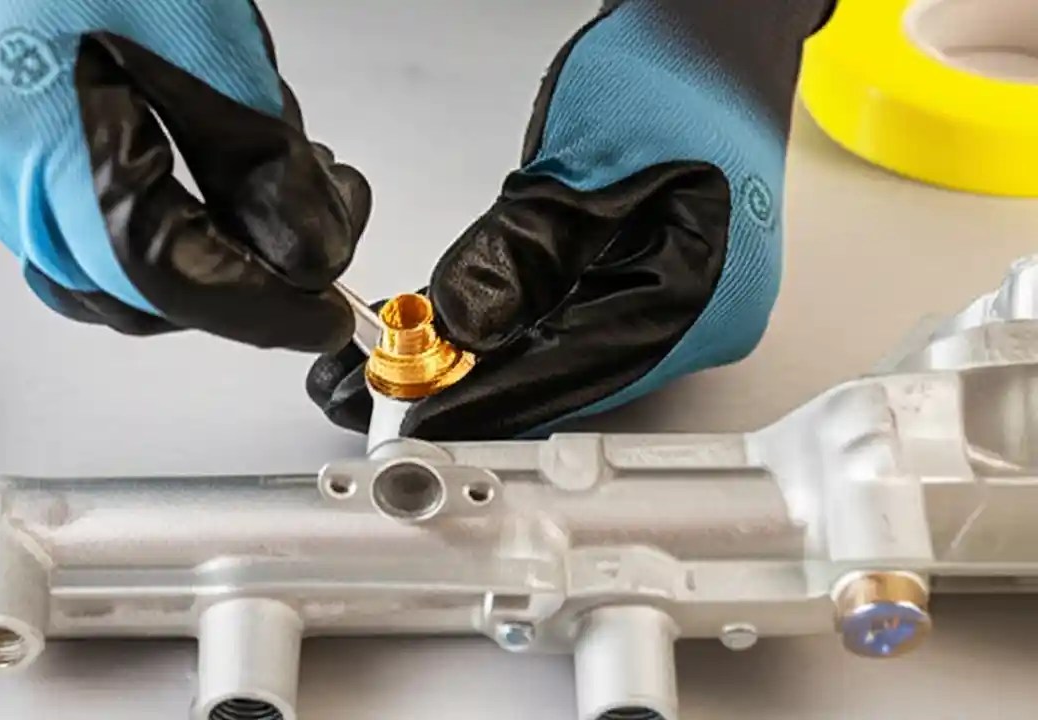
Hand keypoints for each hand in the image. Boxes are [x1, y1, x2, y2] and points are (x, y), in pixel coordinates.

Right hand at [0, 0, 369, 350]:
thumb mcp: (211, 39)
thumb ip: (265, 157)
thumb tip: (310, 255)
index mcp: (41, 133)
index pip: (167, 276)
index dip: (259, 309)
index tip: (320, 318)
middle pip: (139, 294)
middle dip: (241, 284)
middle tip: (309, 251)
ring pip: (110, 282)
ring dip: (201, 265)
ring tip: (263, 206)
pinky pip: (78, 244)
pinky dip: (155, 241)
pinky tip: (198, 207)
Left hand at [308, 0, 835, 438]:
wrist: (717, 32)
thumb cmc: (675, 66)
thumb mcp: (582, 154)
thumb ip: (520, 247)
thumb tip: (464, 325)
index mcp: (709, 291)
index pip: (578, 371)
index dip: (490, 400)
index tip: (421, 422)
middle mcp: (711, 316)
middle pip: (576, 378)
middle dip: (481, 387)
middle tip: (396, 396)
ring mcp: (695, 307)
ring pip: (576, 361)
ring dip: (495, 364)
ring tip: (412, 370)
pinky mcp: (667, 289)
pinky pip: (586, 330)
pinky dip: (525, 335)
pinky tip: (471, 336)